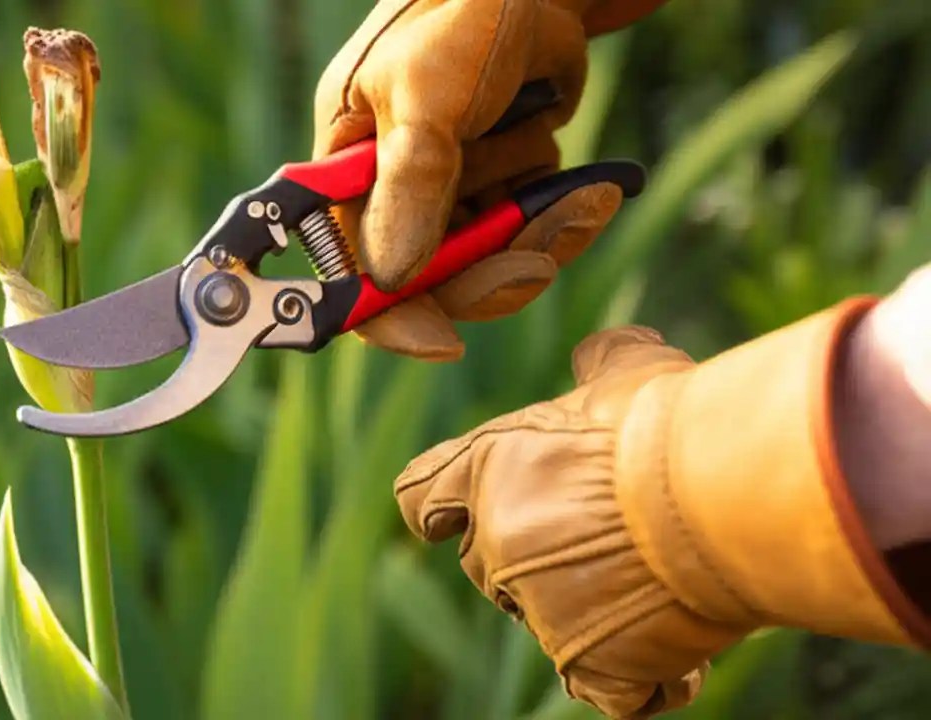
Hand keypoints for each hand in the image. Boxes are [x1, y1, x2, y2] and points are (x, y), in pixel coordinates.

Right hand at [312, 0, 665, 359]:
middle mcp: (388, 189)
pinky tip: (591, 192)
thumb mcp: (427, 96)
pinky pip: (526, 235)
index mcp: (344, 167)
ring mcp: (445, 192)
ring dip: (533, 236)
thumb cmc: (465, 15)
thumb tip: (392, 278)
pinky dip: (560, 219)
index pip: (347, 267)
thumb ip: (410, 183)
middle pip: (425, 281)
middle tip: (533, 263)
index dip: (383, 315)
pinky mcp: (497, 186)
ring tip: (576, 196)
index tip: (439, 340)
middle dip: (485, 272)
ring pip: (485, 263)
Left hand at [392, 301, 928, 717]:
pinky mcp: (589, 662)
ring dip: (598, 611)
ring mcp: (538, 609)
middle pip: (489, 567)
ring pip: (552, 624)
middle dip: (538, 561)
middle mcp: (497, 540)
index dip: (439, 512)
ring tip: (667, 578)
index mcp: (487, 466)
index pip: (420, 499)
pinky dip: (643, 673)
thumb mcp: (628, 369)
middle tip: (612, 539)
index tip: (449, 520)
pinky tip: (682, 644)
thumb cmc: (671, 418)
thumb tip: (600, 357)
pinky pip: (609, 688)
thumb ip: (600, 364)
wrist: (719, 487)